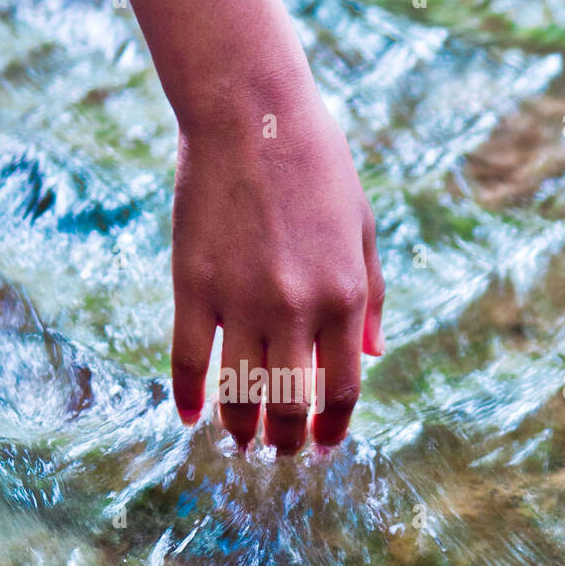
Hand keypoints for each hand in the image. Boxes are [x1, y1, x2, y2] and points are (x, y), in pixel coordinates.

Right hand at [170, 75, 384, 453]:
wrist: (251, 113)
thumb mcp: (362, 228)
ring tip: (242, 443)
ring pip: (240, 394)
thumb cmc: (316, 164)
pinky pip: (190, 360)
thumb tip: (374, 358)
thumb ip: (373, 297)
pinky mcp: (193, 286)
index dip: (332, 429)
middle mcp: (296, 308)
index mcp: (344, 296)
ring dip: (242, 431)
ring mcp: (242, 300)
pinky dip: (190, 397)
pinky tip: (192, 416)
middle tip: (279, 452)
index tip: (322, 447)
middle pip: (290, 405)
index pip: (341, 390)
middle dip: (287, 441)